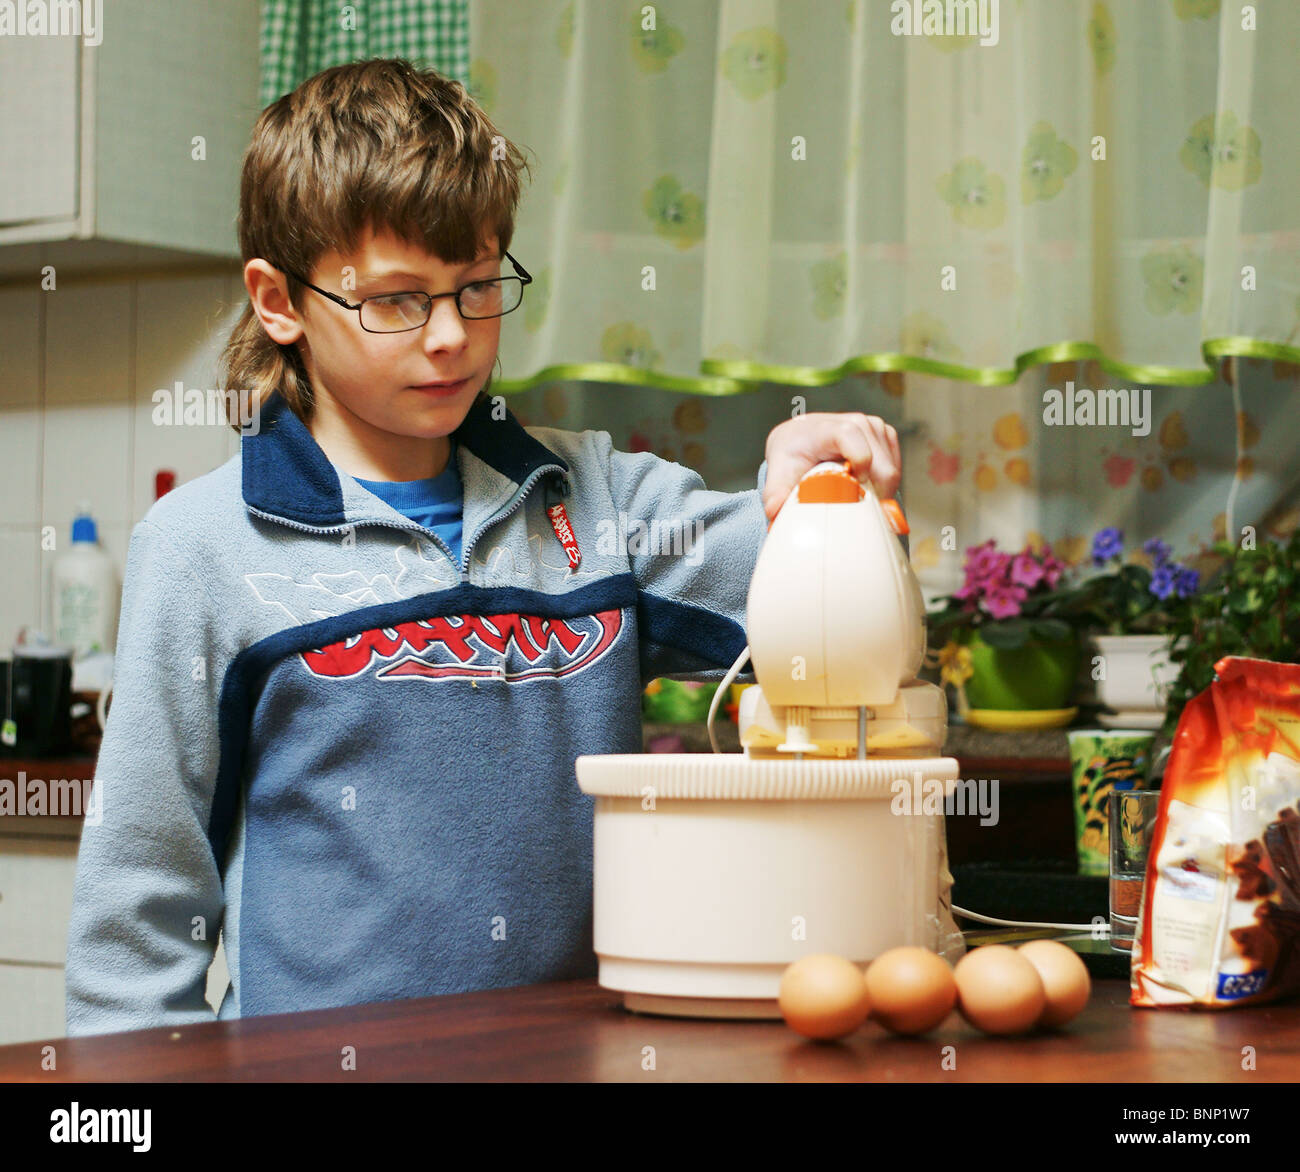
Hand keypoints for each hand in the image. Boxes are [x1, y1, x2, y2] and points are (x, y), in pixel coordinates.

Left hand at [761, 412, 901, 524]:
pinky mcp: (886, 435)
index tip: (855, 486)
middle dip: (873, 492)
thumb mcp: (779, 472)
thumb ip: (775, 493)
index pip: (853, 437)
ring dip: (879, 489)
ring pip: (891, 469)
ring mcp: (874, 427)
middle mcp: (856, 422)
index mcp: (828, 427)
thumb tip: (774, 512)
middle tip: (855, 509)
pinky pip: (896, 467)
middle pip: (881, 463)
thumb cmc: (792, 454)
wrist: (800, 438)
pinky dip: (884, 483)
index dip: (860, 463)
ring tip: (856, 496)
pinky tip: (866, 487)